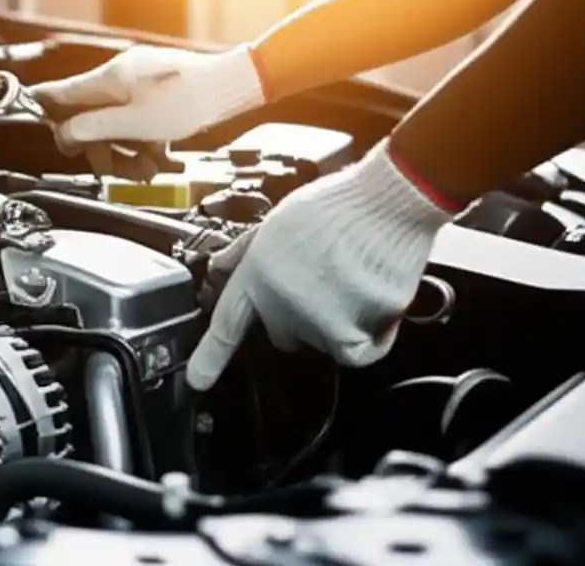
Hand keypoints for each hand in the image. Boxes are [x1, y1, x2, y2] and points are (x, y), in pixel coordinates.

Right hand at [26, 45, 265, 177]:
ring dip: (128, 151)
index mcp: (108, 79)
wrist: (233, 87)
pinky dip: (145, 141)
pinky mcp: (159, 93)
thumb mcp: (133, 125)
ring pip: (119, 123)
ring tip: (147, 171)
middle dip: (103, 149)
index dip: (50, 116)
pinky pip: (139, 120)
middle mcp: (120, 77)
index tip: (50, 135)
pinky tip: (159, 158)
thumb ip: (93, 128)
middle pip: (92, 117)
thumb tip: (64, 133)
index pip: (60, 94)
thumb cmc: (189, 102)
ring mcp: (141, 84)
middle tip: (113, 172)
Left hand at [186, 140, 454, 390]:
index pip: (226, 324)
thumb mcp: (276, 223)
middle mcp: (282, 304)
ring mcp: (317, 322)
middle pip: (285, 335)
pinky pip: (361, 352)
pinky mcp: (354, 332)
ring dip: (341, 322)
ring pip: (326, 342)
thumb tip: (219, 267)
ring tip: (355, 280)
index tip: (197, 382)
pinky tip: (375, 302)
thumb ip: (246, 252)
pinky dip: (373, 336)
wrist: (388, 203)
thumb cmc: (337, 207)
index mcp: (259, 275)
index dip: (209, 357)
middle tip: (326, 281)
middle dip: (300, 318)